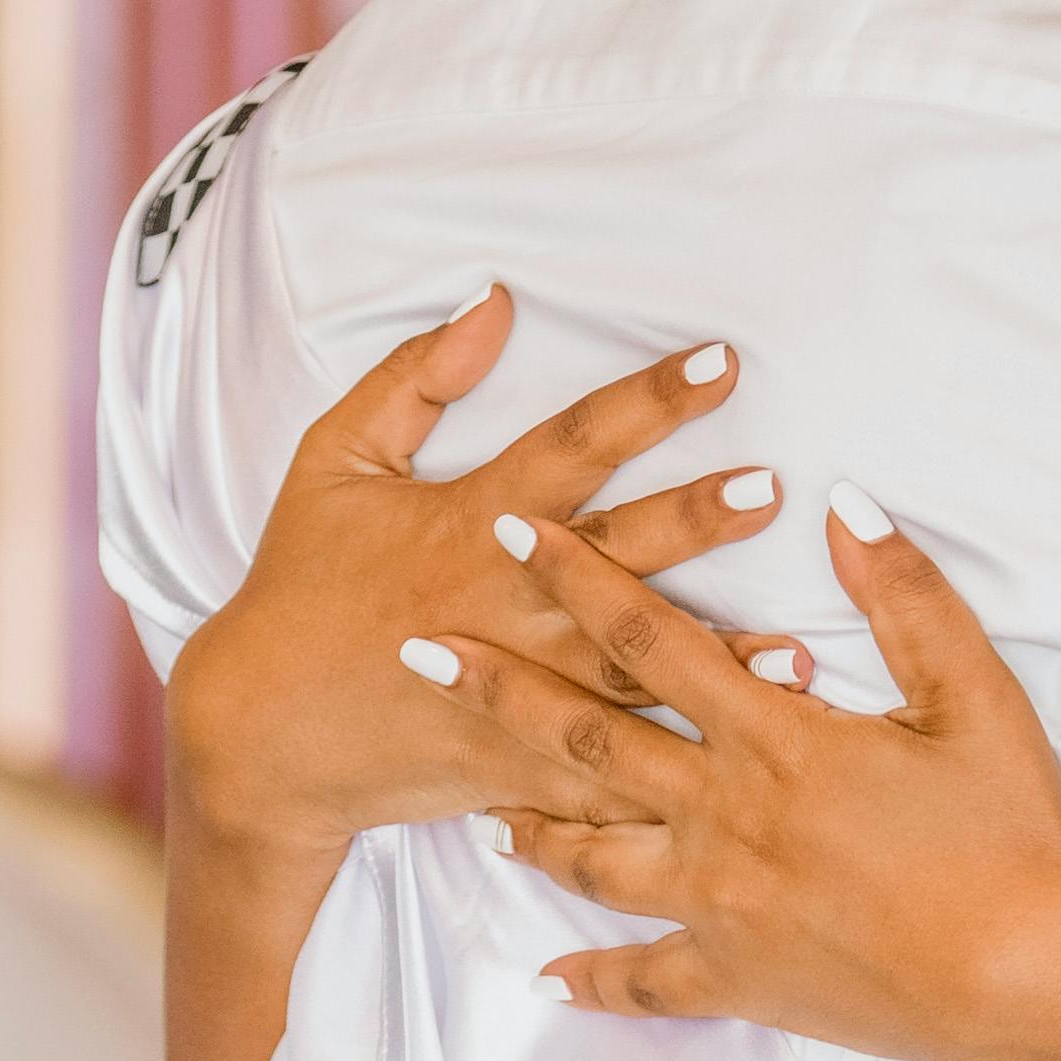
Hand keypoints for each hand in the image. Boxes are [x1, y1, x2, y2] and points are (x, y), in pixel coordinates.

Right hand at [163, 293, 778, 870]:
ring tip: (802, 647)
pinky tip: (739, 747)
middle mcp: (506, 599)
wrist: (259, 734)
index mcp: (470, 520)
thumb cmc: (300, 585)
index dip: (648, 401)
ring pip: (633, 665)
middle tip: (773, 486)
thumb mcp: (336, 463)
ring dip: (716, 655)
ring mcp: (517, 684)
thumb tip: (493, 300)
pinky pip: (609, 760)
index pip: (574, 444)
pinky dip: (675, 756)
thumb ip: (415, 380)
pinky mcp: (520, 758)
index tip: (720, 362)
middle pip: (618, 552)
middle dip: (696, 519)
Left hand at [450, 490, 1060, 1060]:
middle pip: (584, 738)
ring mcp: (718, 906)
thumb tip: (845, 503)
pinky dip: (589, 978)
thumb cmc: (1010, 837)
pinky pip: (643, 981)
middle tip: (419, 648)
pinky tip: (547, 978)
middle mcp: (723, 817)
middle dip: (496, 687)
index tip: (515, 529)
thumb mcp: (976, 696)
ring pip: (593, 858)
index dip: (580, 577)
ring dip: (528, 824)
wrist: (1021, 984)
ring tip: (475, 808)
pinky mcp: (737, 980)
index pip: (652, 637)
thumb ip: (904, 596)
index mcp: (776, 738)